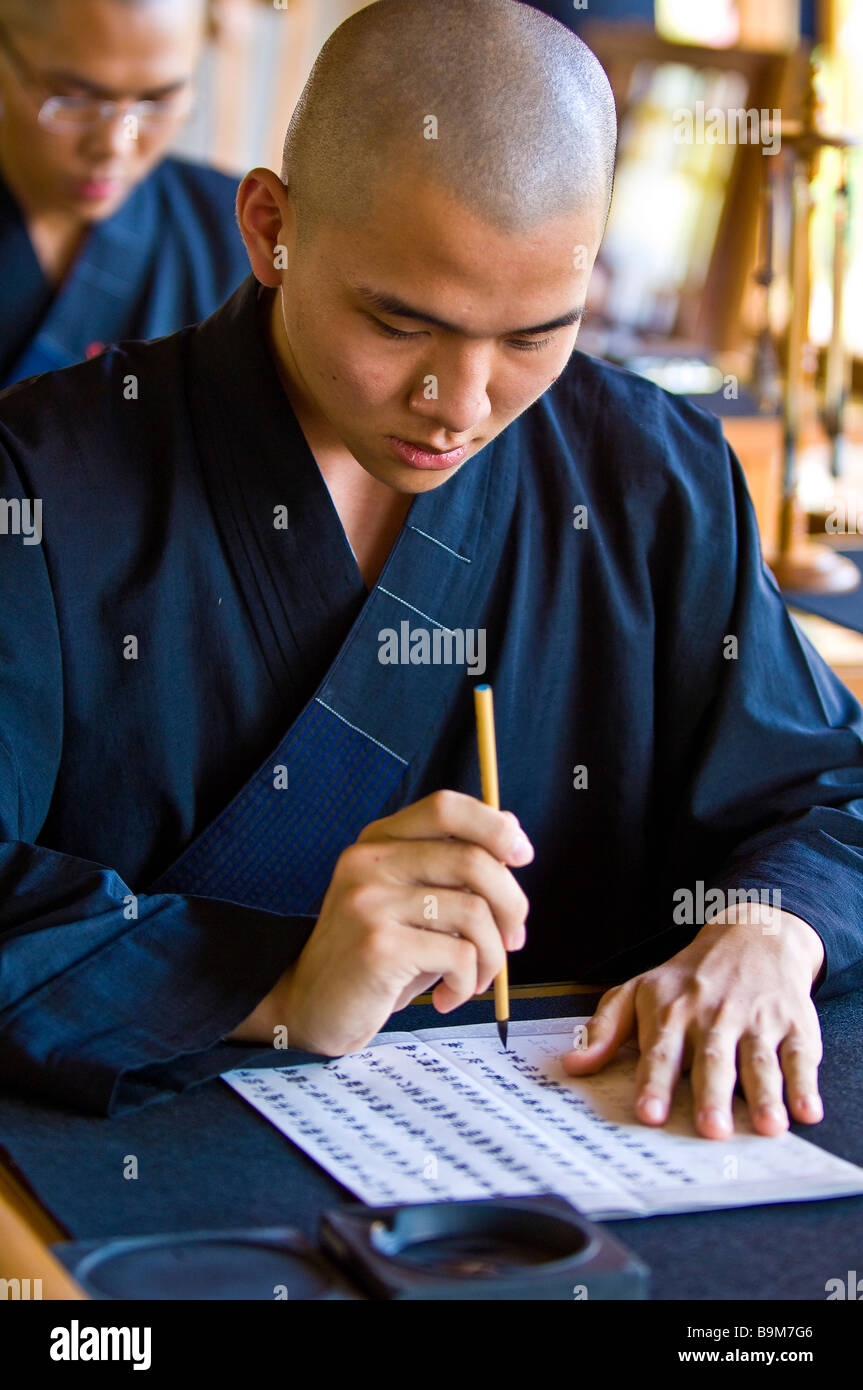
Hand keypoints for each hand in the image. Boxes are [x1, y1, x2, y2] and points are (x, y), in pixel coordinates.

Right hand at [228, 790, 531, 1052]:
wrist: (312, 1007)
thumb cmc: (375, 956)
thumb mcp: (409, 901)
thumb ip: (450, 867)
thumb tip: (510, 829)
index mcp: (378, 841)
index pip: (445, 808)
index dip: (494, 825)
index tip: (521, 854)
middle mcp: (369, 862)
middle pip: (473, 860)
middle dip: (512, 904)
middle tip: (513, 939)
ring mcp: (370, 903)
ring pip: (473, 913)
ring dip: (491, 955)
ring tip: (475, 978)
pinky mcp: (378, 947)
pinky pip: (458, 955)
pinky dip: (467, 982)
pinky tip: (447, 996)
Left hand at [560, 905, 825, 1138]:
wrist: (752, 934)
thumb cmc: (688, 977)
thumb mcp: (639, 991)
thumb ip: (606, 1030)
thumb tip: (573, 1065)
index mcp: (672, 1013)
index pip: (660, 1052)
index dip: (654, 1084)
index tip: (649, 1114)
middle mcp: (713, 1017)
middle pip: (712, 1060)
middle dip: (711, 1096)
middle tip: (711, 1130)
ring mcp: (756, 1020)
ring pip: (758, 1061)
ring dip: (763, 1096)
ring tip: (766, 1127)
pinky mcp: (794, 1023)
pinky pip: (799, 1056)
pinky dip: (804, 1084)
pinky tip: (805, 1111)